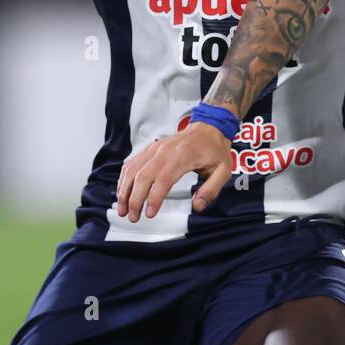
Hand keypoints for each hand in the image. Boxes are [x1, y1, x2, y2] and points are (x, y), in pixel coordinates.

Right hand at [116, 120, 233, 221]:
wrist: (208, 127)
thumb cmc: (214, 150)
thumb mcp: (223, 171)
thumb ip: (211, 190)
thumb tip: (197, 206)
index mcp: (182, 156)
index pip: (162, 180)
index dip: (153, 199)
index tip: (149, 214)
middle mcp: (164, 151)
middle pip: (142, 176)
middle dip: (134, 199)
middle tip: (132, 217)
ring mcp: (155, 148)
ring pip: (132, 169)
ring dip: (124, 190)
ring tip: (122, 209)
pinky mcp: (150, 148)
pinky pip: (132, 162)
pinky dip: (124, 178)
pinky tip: (122, 191)